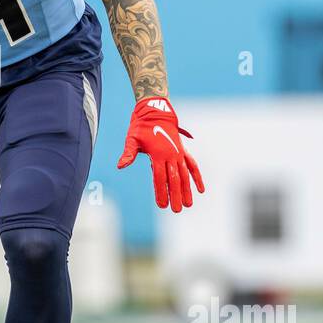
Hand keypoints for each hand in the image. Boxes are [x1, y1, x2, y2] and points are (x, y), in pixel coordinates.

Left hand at [117, 95, 203, 212]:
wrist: (156, 112)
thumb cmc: (141, 126)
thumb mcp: (132, 139)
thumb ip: (129, 154)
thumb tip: (120, 166)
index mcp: (158, 154)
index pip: (160, 177)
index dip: (161, 191)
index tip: (162, 205)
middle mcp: (170, 155)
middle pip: (174, 179)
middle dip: (175, 195)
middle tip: (175, 210)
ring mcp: (178, 153)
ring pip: (184, 175)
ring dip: (187, 190)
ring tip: (188, 204)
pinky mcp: (182, 151)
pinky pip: (192, 165)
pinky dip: (197, 177)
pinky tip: (201, 189)